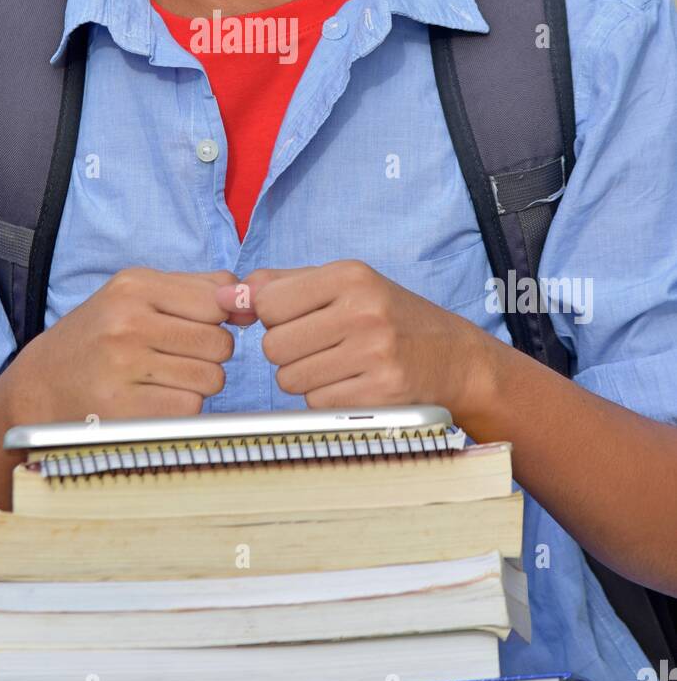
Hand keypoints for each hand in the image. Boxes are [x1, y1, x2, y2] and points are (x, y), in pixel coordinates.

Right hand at [5, 267, 240, 421]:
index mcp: (134, 287)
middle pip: (220, 343)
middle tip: (181, 356)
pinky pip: (190, 409)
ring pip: (212, 379)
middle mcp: (127, 324)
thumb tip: (250, 301)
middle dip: (211, 354)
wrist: (42, 384)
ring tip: (166, 377)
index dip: (221, 318)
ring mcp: (124, 368)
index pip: (217, 301)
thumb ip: (197, 289)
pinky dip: (182, 408)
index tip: (203, 326)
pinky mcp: (124, 411)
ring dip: (200, 383)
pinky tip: (155, 399)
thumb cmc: (101, 335)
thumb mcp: (138, 294)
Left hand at [216, 260, 494, 417]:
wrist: (454, 358)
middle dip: (288, 352)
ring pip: (290, 379)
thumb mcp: (343, 285)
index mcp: (349, 276)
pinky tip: (353, 385)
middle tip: (321, 346)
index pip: (268, 303)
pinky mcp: (380, 396)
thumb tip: (225, 296)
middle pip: (273, 347)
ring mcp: (374, 356)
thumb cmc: (388, 317)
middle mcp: (363, 311)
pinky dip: (326, 400)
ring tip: (339, 365)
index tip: (298, 319)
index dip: (274, 318)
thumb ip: (282, 284)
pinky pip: (316, 404)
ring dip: (305, 378)